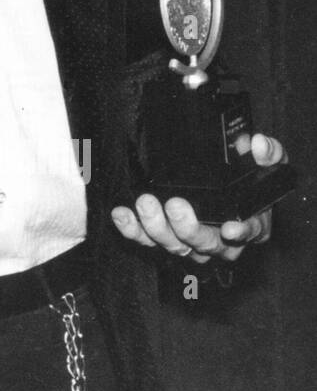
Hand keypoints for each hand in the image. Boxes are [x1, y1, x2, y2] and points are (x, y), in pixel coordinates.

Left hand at [111, 133, 283, 261]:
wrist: (223, 187)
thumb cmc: (246, 179)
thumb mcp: (266, 163)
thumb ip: (268, 152)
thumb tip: (257, 144)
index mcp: (251, 224)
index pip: (249, 233)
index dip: (240, 232)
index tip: (229, 228)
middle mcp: (222, 241)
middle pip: (206, 244)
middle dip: (188, 227)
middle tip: (175, 204)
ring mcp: (192, 243)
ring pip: (176, 246)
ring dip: (157, 228)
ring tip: (145, 203)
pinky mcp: (166, 240)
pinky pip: (147, 241)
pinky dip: (133, 230)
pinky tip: (122, 214)